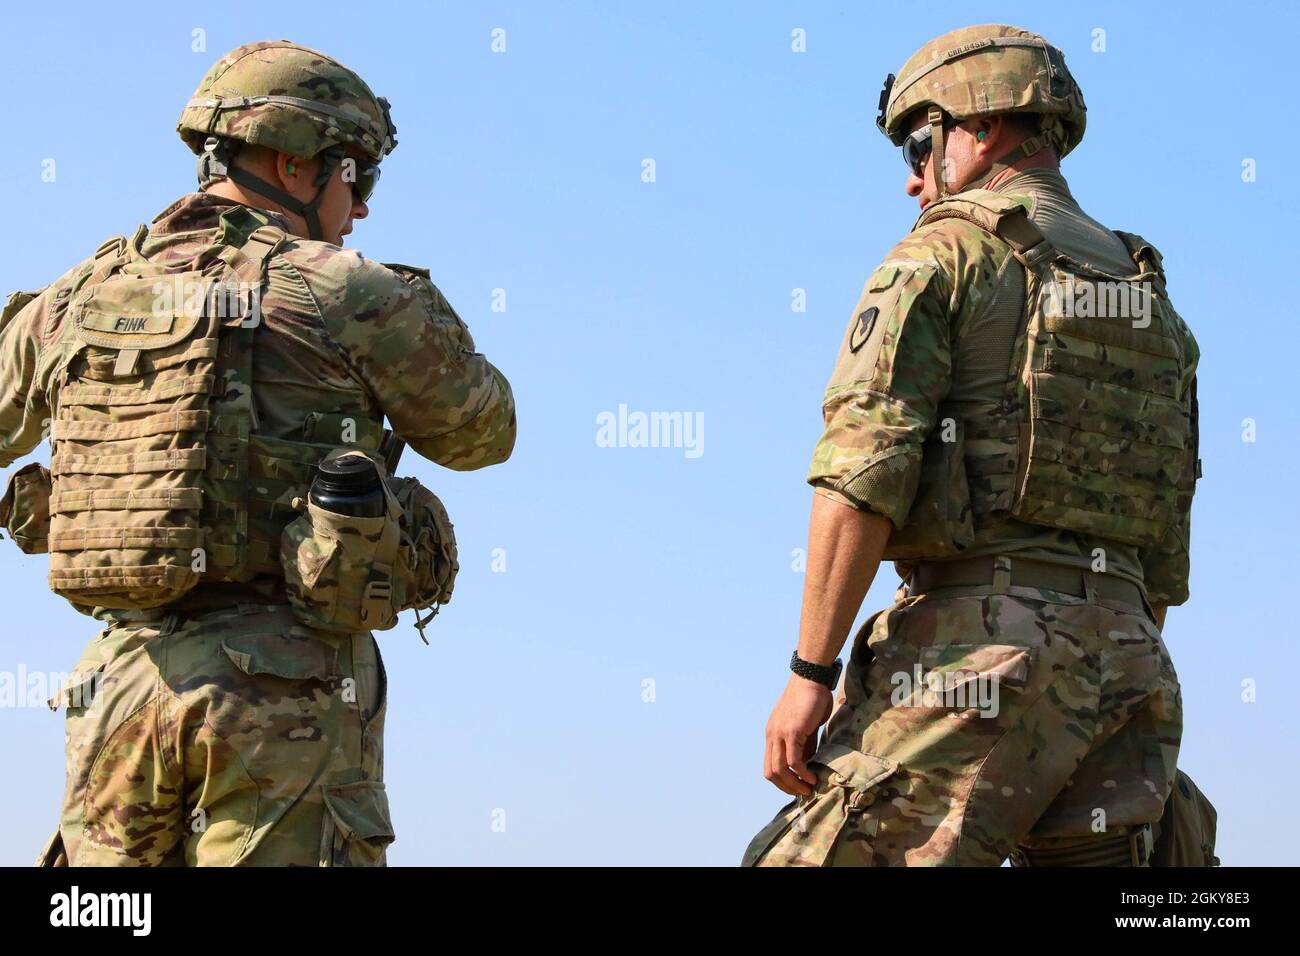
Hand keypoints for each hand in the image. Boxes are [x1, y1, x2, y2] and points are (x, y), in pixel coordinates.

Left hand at [763, 674, 833, 795]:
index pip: (769, 766)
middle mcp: (772, 735)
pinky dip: (802, 772)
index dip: (781, 782)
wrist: (810, 679)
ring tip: (808, 788)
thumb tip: (807, 766)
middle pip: (770, 772)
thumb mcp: (804, 728)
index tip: (797, 787)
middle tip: (803, 793)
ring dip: (794, 784)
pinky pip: (793, 760)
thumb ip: (804, 746)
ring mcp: (779, 733)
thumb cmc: (810, 700)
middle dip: (786, 787)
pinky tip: (812, 776)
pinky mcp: (792, 731)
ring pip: (779, 769)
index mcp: (772, 735)